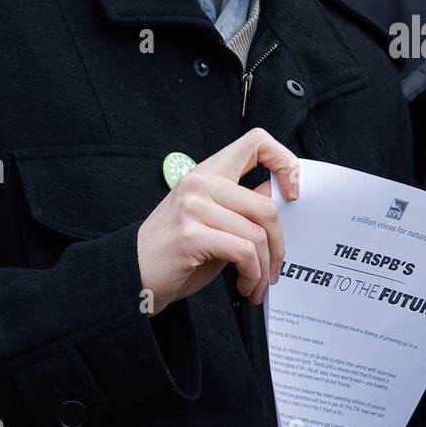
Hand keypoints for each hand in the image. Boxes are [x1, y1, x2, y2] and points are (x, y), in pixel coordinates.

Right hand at [136, 128, 299, 316]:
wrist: (133, 276)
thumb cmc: (176, 252)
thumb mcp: (213, 221)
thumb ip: (243, 206)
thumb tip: (281, 196)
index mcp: (207, 172)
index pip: (256, 141)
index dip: (283, 161)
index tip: (292, 193)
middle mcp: (200, 182)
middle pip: (266, 205)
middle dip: (279, 245)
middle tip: (274, 269)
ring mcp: (194, 207)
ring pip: (257, 234)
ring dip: (263, 269)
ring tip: (255, 283)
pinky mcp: (191, 235)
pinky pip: (243, 252)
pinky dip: (251, 275)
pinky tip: (243, 285)